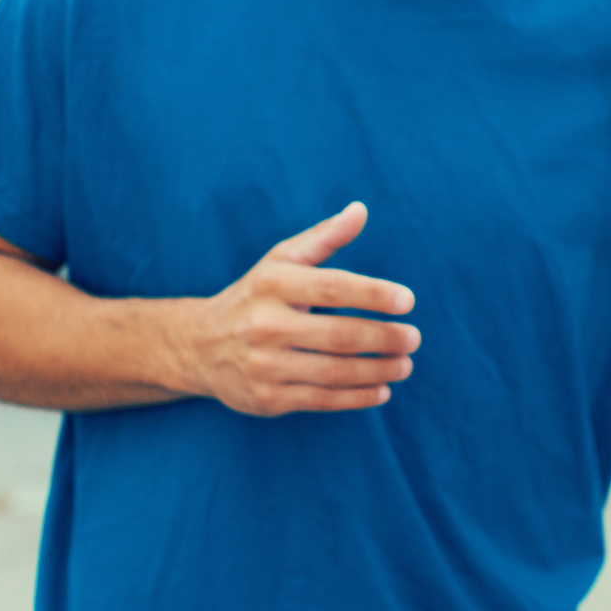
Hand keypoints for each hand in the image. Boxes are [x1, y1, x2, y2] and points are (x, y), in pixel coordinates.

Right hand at [170, 202, 419, 416]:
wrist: (196, 345)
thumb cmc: (255, 295)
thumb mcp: (281, 260)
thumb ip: (324, 237)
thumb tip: (360, 210)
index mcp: (274, 284)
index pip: (333, 288)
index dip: (374, 294)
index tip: (408, 300)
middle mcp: (266, 325)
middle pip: (340, 335)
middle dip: (385, 338)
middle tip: (414, 338)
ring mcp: (265, 365)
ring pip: (335, 372)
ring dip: (378, 370)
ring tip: (405, 364)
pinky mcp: (266, 398)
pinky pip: (321, 400)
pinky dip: (357, 398)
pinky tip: (382, 389)